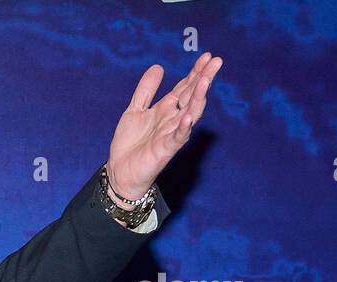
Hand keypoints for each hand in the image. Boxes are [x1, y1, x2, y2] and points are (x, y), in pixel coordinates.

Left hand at [107, 51, 223, 198]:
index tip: (207, 55)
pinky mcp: (165, 150)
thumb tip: (158, 67)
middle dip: (204, 78)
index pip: (185, 87)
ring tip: (205, 81)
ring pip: (190, 113)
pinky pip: (178, 137)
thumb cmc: (130, 143)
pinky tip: (188, 117)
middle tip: (216, 61)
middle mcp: (173, 119)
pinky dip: (183, 127)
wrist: (120, 171)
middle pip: (192, 96)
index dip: (195, 72)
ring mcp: (171, 134)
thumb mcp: (134, 110)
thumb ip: (146, 90)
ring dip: (198, 97)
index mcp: (166, 109)